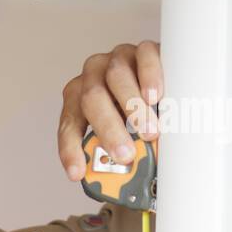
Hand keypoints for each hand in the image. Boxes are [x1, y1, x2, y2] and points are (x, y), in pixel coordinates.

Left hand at [58, 41, 163, 182]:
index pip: (68, 125)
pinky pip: (143, 57)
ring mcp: (117, 59)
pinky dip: (149, 78)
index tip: (78, 174)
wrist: (163, 89)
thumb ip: (114, 153)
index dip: (70, 150)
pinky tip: (155, 98)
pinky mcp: (143, 49)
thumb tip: (119, 182)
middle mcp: (93, 76)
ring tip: (149, 133)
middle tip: (125, 155)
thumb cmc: (136, 120)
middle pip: (92, 99)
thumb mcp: (120, 138)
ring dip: (132, 109)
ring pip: (116, 77)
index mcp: (78, 99)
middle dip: (109, 130)